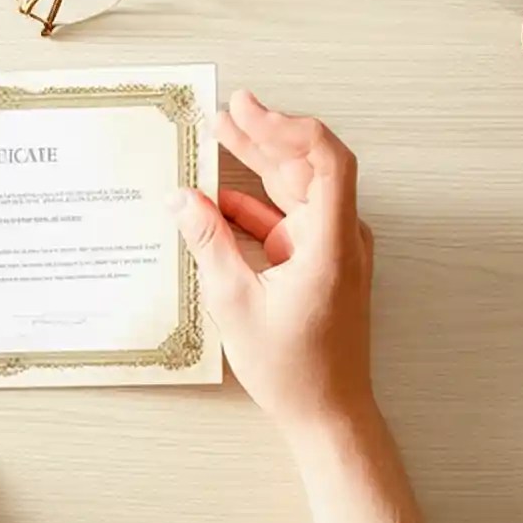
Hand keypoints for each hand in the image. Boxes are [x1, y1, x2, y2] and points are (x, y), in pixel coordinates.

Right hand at [172, 90, 374, 427]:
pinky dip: (256, 206)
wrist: (327, 413)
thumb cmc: (295, 369)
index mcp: (330, 244)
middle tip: (227, 110)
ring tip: (221, 133)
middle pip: (307, 168)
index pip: (327, 160)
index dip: (289, 127)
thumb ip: (209, 244)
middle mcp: (339, 239)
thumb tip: (183, 200)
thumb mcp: (236, 304)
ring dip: (260, 164)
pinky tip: (219, 195)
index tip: (249, 112)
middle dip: (265, 135)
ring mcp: (330, 250)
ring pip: (297, 190)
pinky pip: (288, 220)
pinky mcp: (317, 263)